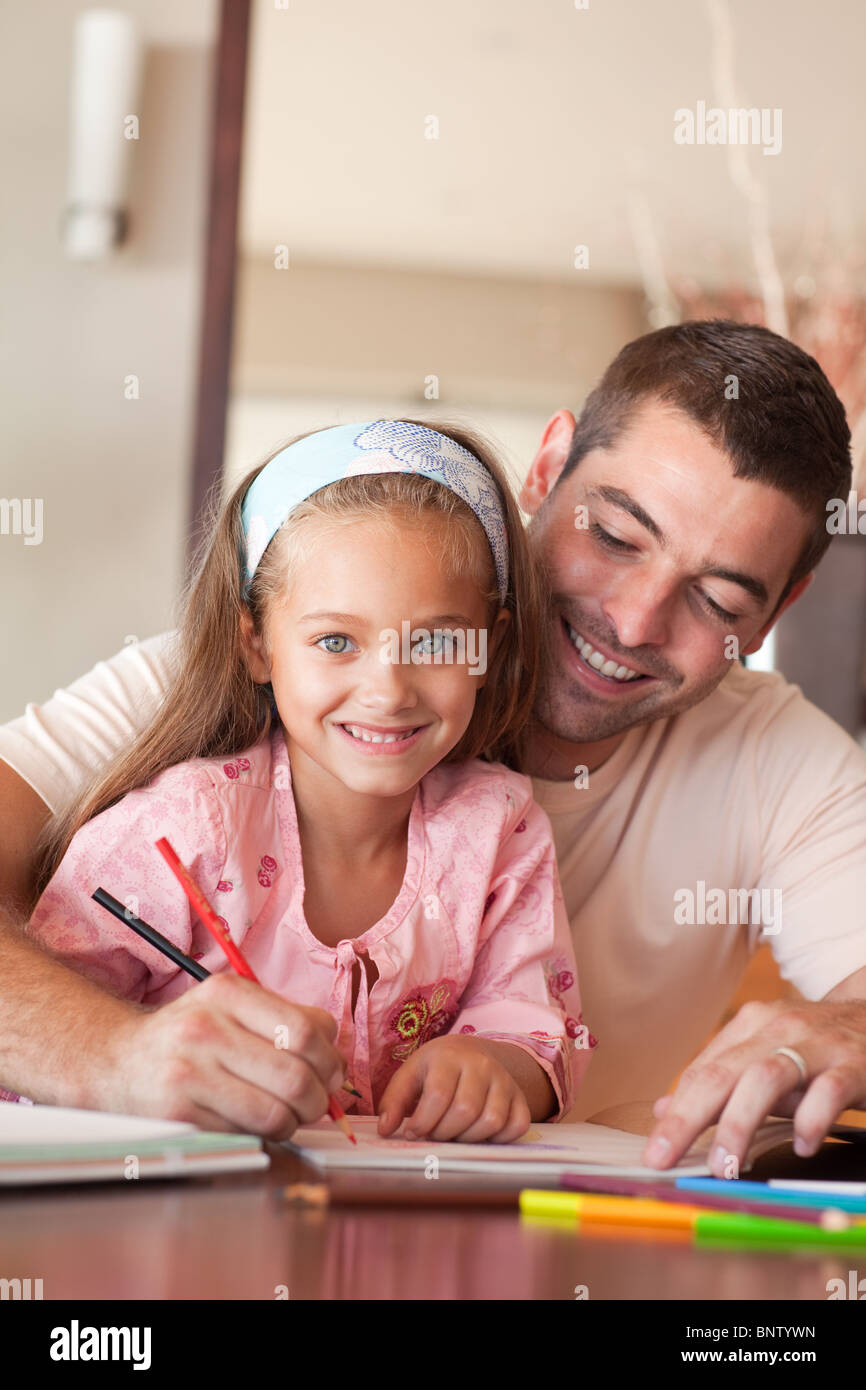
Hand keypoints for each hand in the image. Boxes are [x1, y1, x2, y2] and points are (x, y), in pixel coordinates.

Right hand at [98, 973, 345, 1139]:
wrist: (116, 1062)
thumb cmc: (187, 1036)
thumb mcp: (230, 1006)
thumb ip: (285, 1017)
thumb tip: (336, 1050)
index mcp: (227, 993)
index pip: (304, 1030)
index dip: (330, 1059)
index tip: (333, 1073)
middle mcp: (206, 1028)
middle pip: (296, 1075)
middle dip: (320, 1098)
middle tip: (318, 1103)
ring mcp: (189, 1072)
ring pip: (275, 1111)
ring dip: (295, 1122)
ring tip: (290, 1116)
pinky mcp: (179, 1113)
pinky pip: (246, 1133)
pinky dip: (264, 1135)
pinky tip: (258, 1124)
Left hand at [377, 1035, 530, 1142]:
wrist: (472, 1052)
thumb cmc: (435, 1068)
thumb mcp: (410, 1075)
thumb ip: (393, 1101)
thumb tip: (385, 1130)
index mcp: (449, 1056)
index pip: (438, 1095)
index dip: (423, 1122)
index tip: (413, 1131)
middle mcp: (481, 1065)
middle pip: (466, 1110)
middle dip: (444, 1132)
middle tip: (434, 1134)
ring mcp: (504, 1080)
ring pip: (491, 1121)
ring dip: (468, 1138)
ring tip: (454, 1133)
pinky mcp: (520, 1097)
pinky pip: (516, 1126)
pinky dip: (498, 1139)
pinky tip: (479, 1134)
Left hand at [642, 998, 865, 1173]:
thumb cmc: (818, 1047)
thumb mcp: (766, 1055)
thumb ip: (720, 1081)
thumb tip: (665, 1111)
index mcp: (750, 1026)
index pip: (702, 1072)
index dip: (674, 1114)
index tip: (654, 1151)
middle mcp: (777, 1029)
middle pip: (722, 1074)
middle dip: (688, 1119)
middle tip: (666, 1158)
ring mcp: (816, 1045)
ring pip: (766, 1079)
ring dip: (739, 1124)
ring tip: (725, 1165)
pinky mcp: (853, 1064)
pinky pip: (827, 1092)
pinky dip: (810, 1121)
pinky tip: (801, 1146)